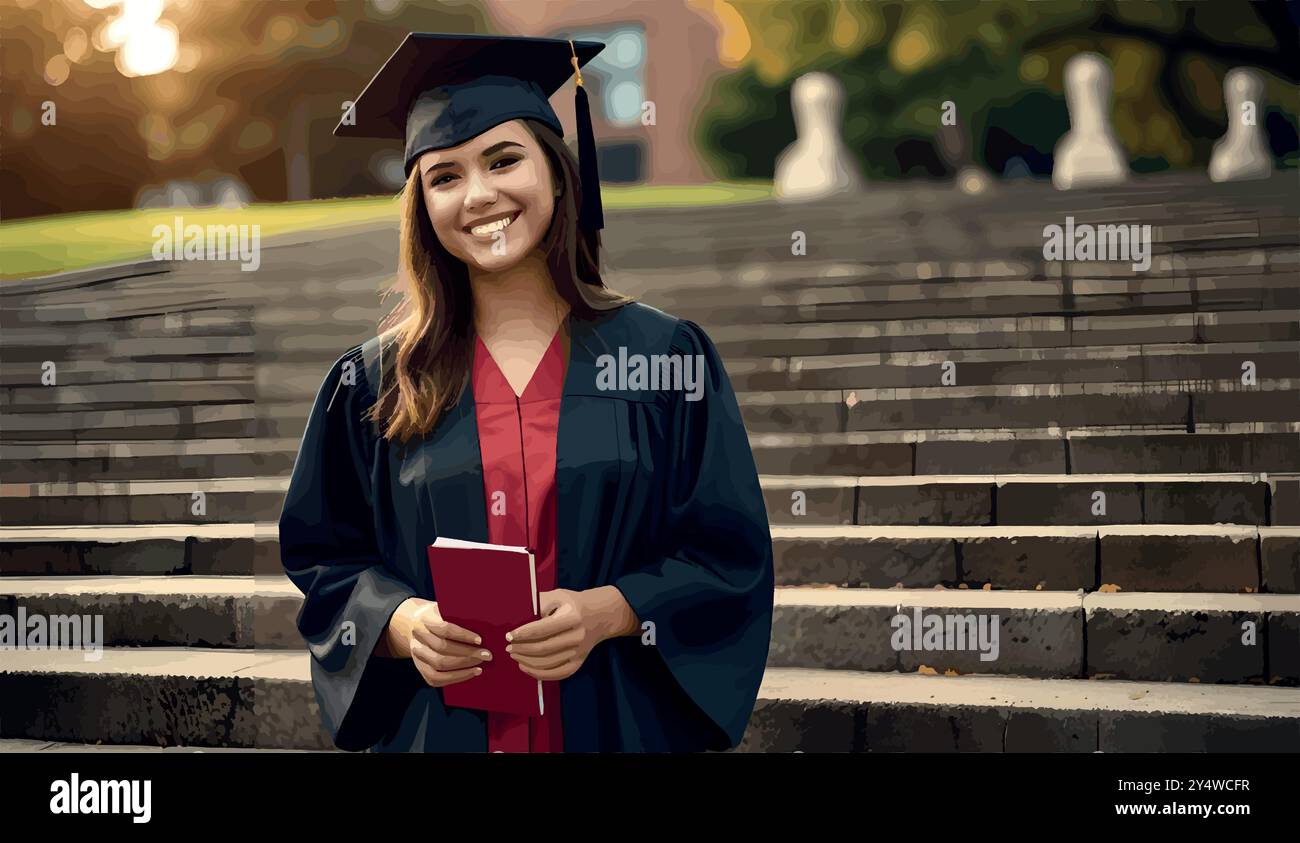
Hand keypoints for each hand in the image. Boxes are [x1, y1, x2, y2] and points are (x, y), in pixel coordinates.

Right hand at [386, 597, 489, 687]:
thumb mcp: (447, 609)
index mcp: (426, 619)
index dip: (463, 635)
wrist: (416, 624)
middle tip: (487, 655)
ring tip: (480, 665)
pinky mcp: (421, 668)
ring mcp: (417, 654)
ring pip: (438, 664)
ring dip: (462, 667)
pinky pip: (435, 678)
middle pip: (442, 648)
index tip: (480, 640)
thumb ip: (461, 615)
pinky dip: (455, 678)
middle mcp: (419, 637)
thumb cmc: (440, 616)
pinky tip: (470, 673)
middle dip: (467, 653)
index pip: (444, 628)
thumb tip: (486, 625)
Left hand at [505, 587, 636, 680]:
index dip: (522, 634)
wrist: (599, 615)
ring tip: (514, 655)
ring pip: (547, 663)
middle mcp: (577, 636)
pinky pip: (557, 674)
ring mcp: (579, 651)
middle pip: (543, 648)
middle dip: (521, 649)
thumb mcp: (557, 596)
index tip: (508, 636)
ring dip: (526, 661)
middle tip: (508, 647)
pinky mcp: (578, 662)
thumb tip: (513, 614)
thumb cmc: (572, 604)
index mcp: (572, 616)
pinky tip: (525, 667)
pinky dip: (538, 674)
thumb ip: (537, 603)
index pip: (542, 629)